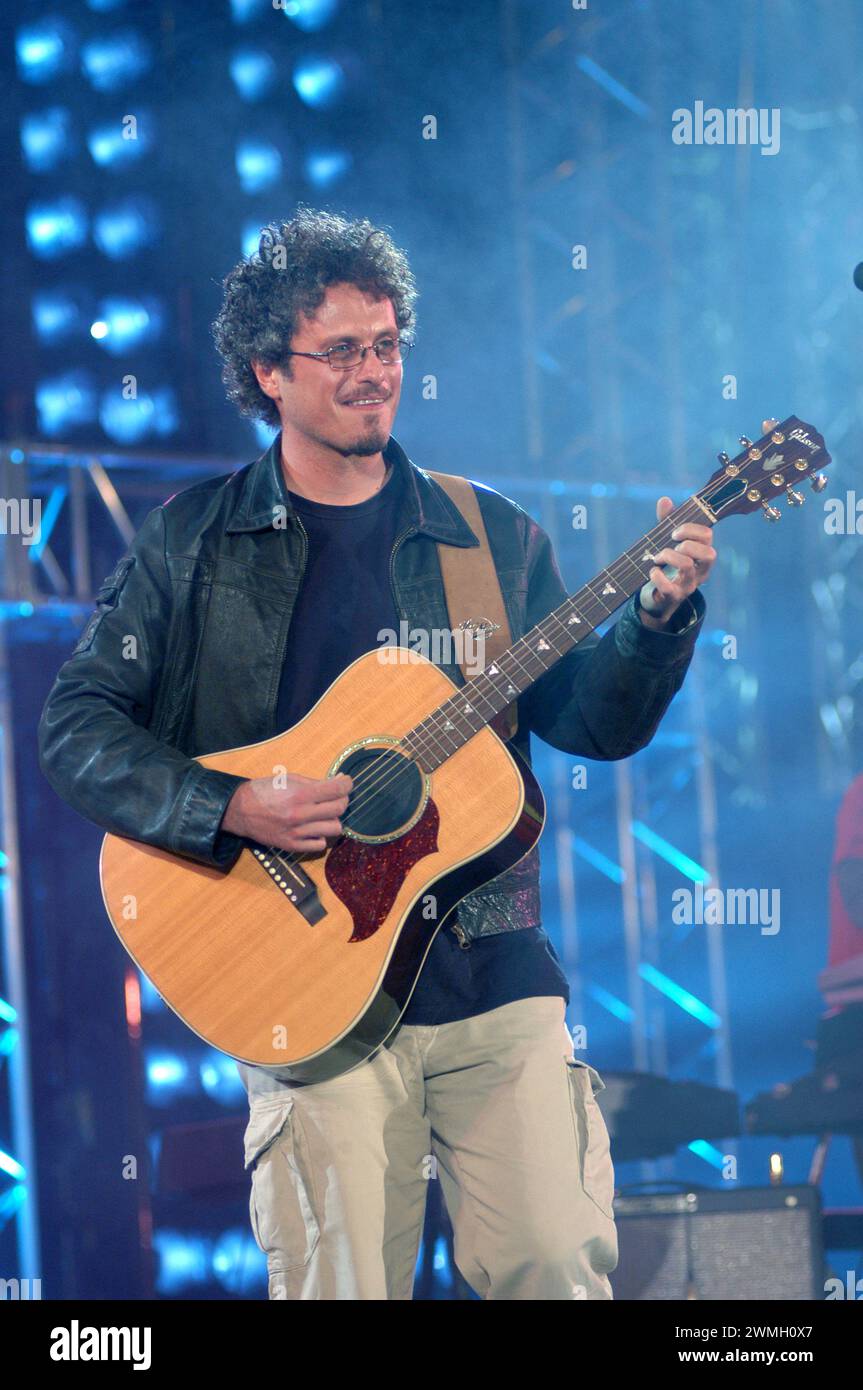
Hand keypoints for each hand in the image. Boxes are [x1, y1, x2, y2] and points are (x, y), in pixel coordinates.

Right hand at [221, 771, 352, 852]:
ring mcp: (297, 832)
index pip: (337, 790)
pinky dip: (320, 836)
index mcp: (300, 794)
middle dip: (342, 799)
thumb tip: (339, 782)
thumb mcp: (289, 779)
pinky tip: (313, 828)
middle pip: (339, 809)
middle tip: (336, 796)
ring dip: (332, 819)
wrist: (240, 811)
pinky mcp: (292, 846)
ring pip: (334, 828)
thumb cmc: (265, 791)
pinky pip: (320, 845)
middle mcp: (301, 814)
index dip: (347, 784)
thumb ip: (315, 783)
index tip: (346, 782)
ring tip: (324, 814)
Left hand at [638, 495, 716, 629]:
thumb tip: (665, 500)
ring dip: (668, 556)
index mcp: (702, 553)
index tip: (674, 532)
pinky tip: (652, 571)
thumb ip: (667, 521)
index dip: (690, 529)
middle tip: (671, 545)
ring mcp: (690, 584)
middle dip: (687, 544)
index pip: (708, 536)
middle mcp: (701, 570)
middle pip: (710, 554)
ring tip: (657, 557)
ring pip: (687, 566)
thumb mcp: (667, 540)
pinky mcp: (674, 596)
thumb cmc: (667, 563)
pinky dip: (657, 576)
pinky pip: (669, 587)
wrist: (659, 596)